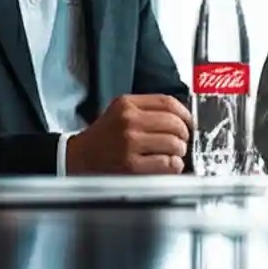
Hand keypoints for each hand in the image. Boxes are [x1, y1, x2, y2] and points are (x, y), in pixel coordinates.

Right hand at [66, 95, 192, 174]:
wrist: (78, 158)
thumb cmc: (104, 137)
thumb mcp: (121, 112)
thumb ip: (148, 109)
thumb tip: (182, 117)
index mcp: (127, 104)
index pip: (168, 103)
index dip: (185, 113)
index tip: (190, 122)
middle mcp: (129, 121)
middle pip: (174, 123)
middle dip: (184, 134)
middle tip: (182, 141)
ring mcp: (130, 143)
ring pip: (174, 143)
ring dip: (180, 150)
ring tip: (174, 153)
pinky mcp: (131, 165)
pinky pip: (166, 163)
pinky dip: (174, 165)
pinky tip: (169, 165)